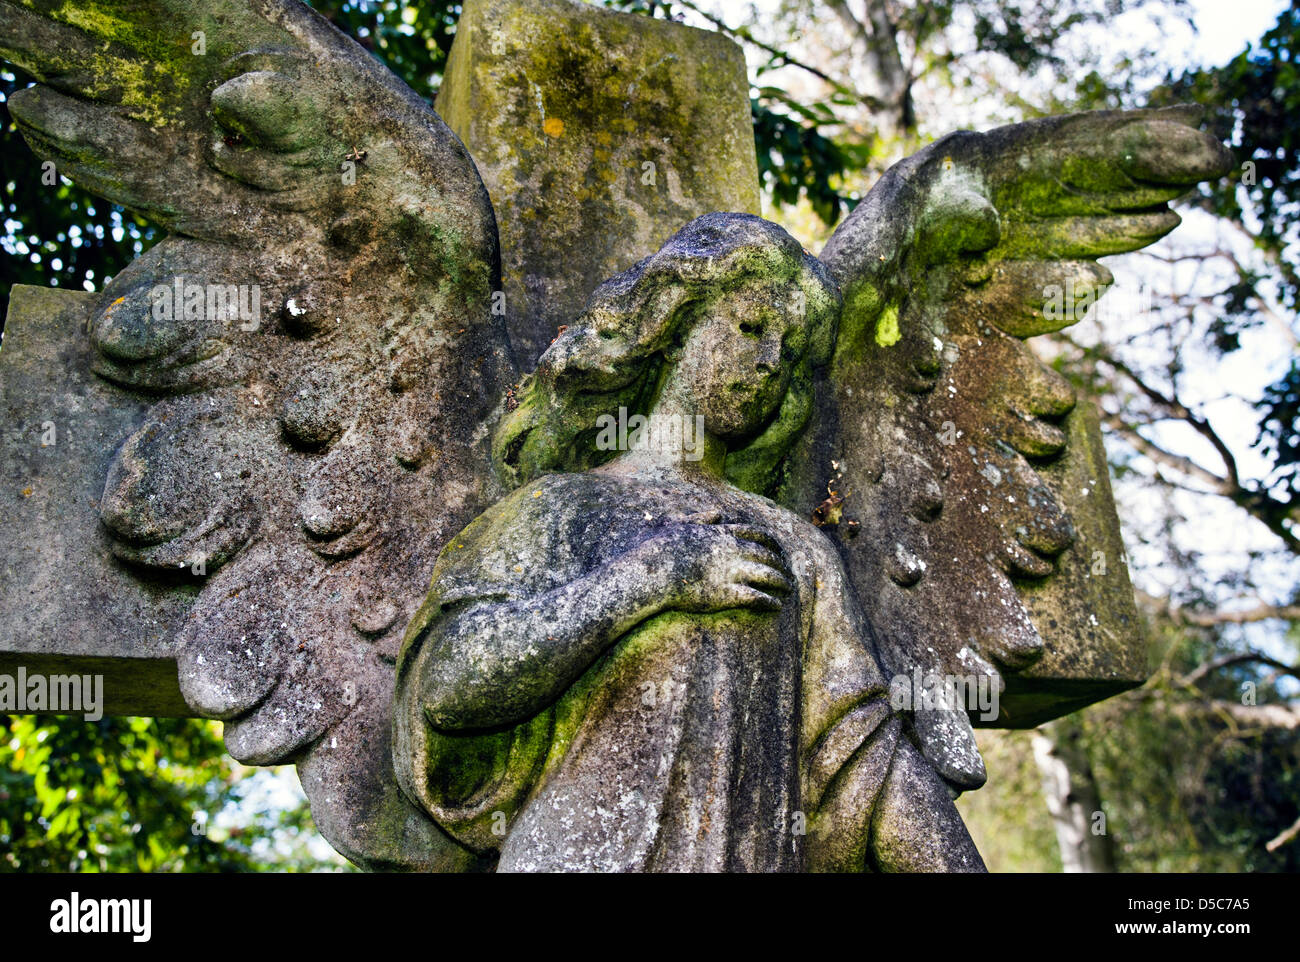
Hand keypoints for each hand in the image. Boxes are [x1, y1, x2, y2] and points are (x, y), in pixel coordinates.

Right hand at [643, 522, 793, 613]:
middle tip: (788, 571)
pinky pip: (757, 597)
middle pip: (767, 554)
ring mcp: (731, 573)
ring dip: (781, 582)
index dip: (771, 541)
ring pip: (768, 575)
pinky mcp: (727, 594)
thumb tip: (717, 512)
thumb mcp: (679, 524)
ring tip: (789, 588)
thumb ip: (700, 517)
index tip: (778, 548)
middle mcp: (732, 551)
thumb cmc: (659, 548)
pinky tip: (776, 605)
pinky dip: (770, 601)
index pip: (756, 534)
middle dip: (781, 563)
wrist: (653, 572)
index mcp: (722, 534)